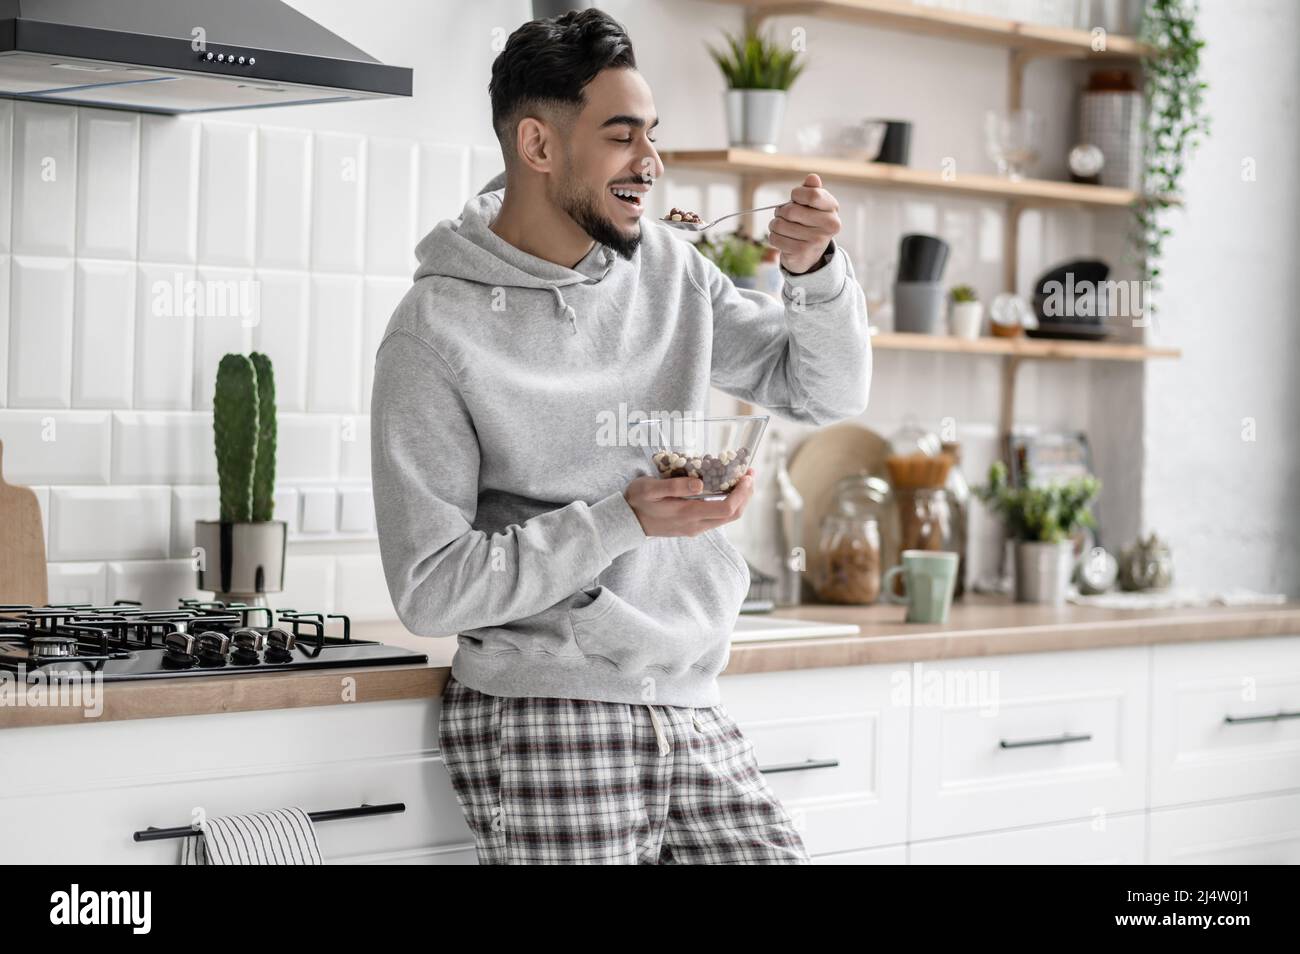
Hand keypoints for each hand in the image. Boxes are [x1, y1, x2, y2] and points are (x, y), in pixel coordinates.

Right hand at [623, 469, 755, 537]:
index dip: (742, 493)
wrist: (626, 522)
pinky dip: (728, 502)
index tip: (746, 476)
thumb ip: (676, 486)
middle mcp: (696, 525)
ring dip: (740, 498)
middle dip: (746, 494)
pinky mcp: (693, 526)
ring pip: (728, 517)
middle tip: (750, 474)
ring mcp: (695, 528)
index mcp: (688, 514)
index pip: (727, 508)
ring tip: (742, 479)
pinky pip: (718, 516)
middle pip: (733, 514)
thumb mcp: (651, 488)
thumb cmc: (637, 501)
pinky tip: (726, 488)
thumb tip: (700, 483)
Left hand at [768, 173, 840, 274]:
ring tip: (781, 226)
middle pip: (791, 211)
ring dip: (775, 224)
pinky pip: (775, 238)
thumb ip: (812, 189)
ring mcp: (815, 240)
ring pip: (779, 225)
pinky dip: (774, 237)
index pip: (812, 195)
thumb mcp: (814, 204)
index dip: (797, 194)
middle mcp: (828, 226)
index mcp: (832, 209)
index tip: (794, 197)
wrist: (810, 254)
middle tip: (783, 214)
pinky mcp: (801, 252)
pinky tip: (782, 238)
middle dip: (781, 211)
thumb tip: (812, 177)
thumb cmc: (810, 222)